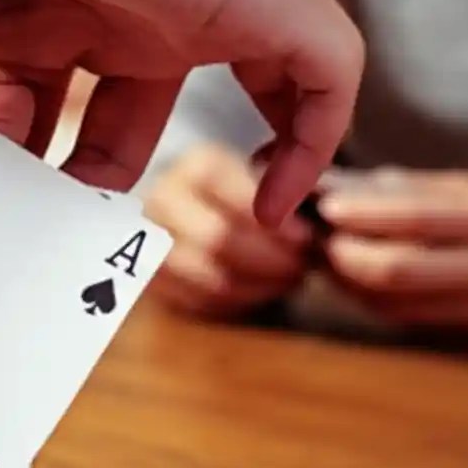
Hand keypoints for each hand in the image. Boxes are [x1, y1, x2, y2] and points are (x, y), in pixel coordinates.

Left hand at [0, 0, 363, 224]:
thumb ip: (314, 59)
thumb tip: (305, 153)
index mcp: (214, 3)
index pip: (271, 84)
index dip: (286, 148)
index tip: (267, 211)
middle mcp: (137, 18)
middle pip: (135, 134)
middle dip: (115, 185)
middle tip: (93, 231)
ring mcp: (59, 25)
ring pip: (60, 135)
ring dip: (48, 179)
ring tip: (30, 205)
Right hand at [146, 144, 310, 317]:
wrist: (192, 205)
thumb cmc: (244, 187)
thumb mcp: (265, 167)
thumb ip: (290, 181)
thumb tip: (319, 217)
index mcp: (196, 165)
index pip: (235, 198)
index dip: (277, 226)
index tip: (307, 241)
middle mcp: (161, 199)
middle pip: (217, 240)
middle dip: (269, 261)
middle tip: (303, 269)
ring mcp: (148, 242)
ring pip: (206, 277)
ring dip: (257, 287)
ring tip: (286, 282)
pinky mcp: (150, 277)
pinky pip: (195, 302)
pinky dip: (235, 302)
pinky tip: (259, 292)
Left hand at [320, 170, 467, 337]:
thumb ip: (418, 190)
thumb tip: (349, 188)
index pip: (417, 218)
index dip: (364, 216)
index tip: (325, 209)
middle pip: (401, 270)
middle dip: (346, 259)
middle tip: (316, 243)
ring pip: (400, 305)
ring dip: (350, 286)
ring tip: (324, 263)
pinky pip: (414, 321)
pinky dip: (375, 304)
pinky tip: (354, 285)